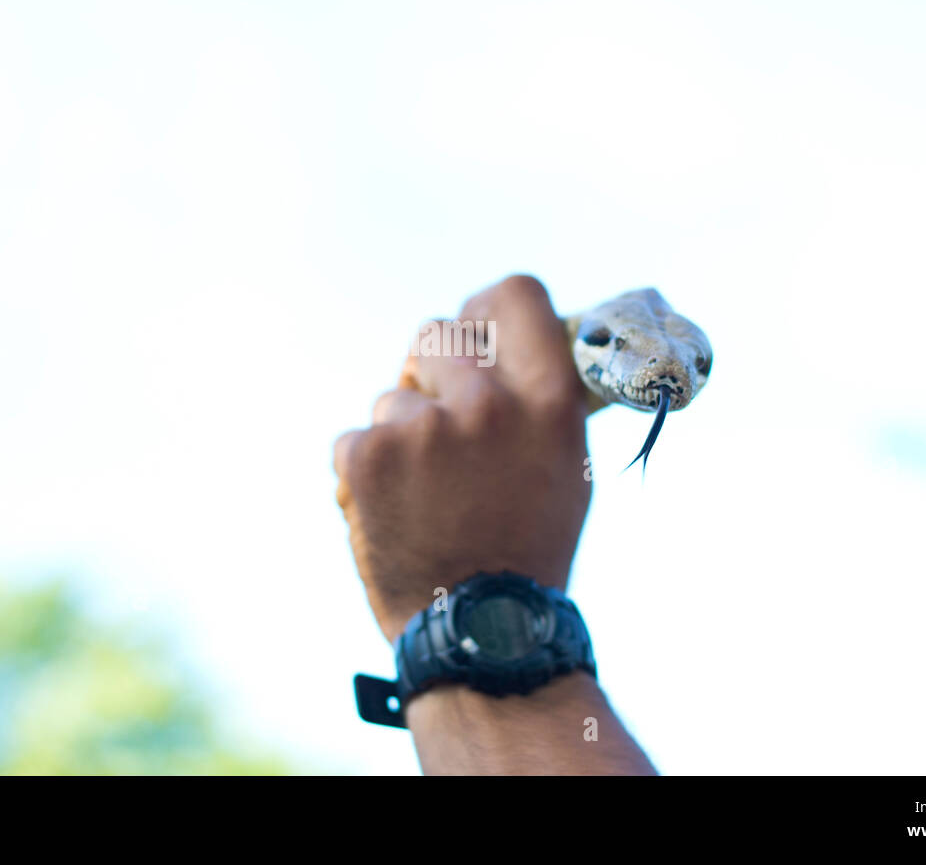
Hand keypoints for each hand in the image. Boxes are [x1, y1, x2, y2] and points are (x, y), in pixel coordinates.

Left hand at [333, 275, 591, 640]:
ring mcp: (423, 428)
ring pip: (394, 396)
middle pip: (438, 332)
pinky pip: (358, 438)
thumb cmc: (529, 547)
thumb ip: (542, 398)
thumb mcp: (566, 466)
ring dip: (402, 434)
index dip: (488, 307)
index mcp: (548, 400)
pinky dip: (368, 473)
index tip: (477, 327)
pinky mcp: (369, 456)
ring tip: (427, 496)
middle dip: (432, 369)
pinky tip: (396, 513)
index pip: (514, 294)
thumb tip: (515, 343)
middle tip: (441, 419)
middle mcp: (488, 404)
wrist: (479, 630)